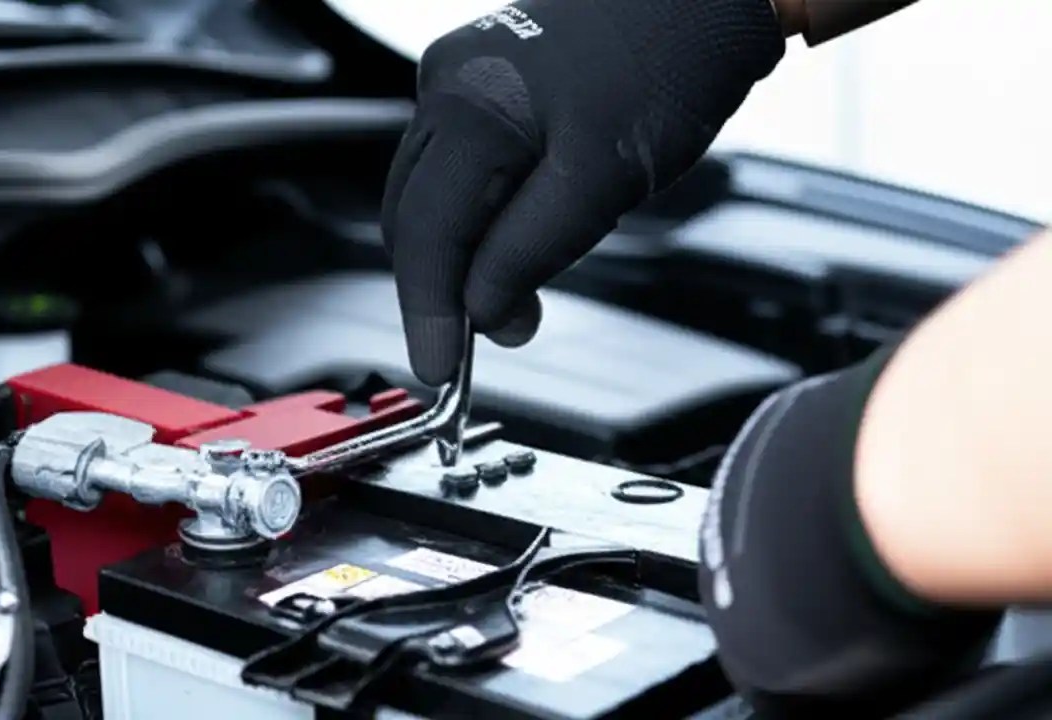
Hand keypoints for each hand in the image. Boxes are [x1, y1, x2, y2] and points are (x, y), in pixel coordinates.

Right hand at [382, 0, 785, 384]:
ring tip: (524, 289)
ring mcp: (461, 82)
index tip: (439, 369)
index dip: (427, 312)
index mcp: (468, 106)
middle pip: (416, 219)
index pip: (426, 234)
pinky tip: (522, 235)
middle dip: (448, 288)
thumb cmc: (669, 65)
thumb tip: (479, 311)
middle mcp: (447, 87)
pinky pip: (462, 170)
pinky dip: (482, 218)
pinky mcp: (483, 86)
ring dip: (467, 256)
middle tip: (504, 333)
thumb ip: (529, 251)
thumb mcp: (603, 178)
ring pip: (436, 198)